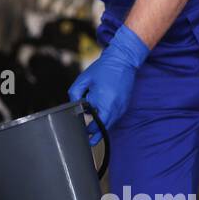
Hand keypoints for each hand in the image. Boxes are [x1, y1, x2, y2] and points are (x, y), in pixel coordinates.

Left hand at [67, 25, 149, 145]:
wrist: (122, 60)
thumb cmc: (103, 69)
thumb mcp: (83, 80)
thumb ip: (74, 95)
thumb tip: (74, 107)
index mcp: (104, 103)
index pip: (94, 126)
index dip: (86, 131)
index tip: (80, 132)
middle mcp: (115, 109)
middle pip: (103, 129)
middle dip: (94, 133)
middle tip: (86, 139)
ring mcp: (122, 108)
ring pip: (110, 125)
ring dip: (101, 126)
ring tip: (91, 130)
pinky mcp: (125, 106)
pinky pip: (115, 118)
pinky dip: (107, 119)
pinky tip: (100, 117)